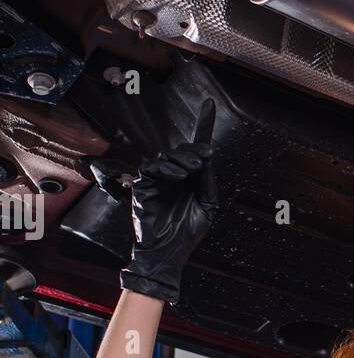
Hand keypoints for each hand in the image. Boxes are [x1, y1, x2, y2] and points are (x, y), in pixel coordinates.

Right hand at [119, 99, 218, 304]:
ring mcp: (156, 181)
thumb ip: (208, 180)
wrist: (170, 253)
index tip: (209, 104)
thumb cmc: (188, 232)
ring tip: (193, 170)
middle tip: (204, 160)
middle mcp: (172, 176)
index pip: (195, 148)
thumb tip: (206, 157)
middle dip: (194, 150)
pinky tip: (179, 176)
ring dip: (182, 159)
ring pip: (167, 157)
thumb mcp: (207, 204)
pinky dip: (166, 168)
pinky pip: (151, 168)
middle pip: (182, 150)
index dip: (202, 125)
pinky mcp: (142, 187)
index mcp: (189, 178)